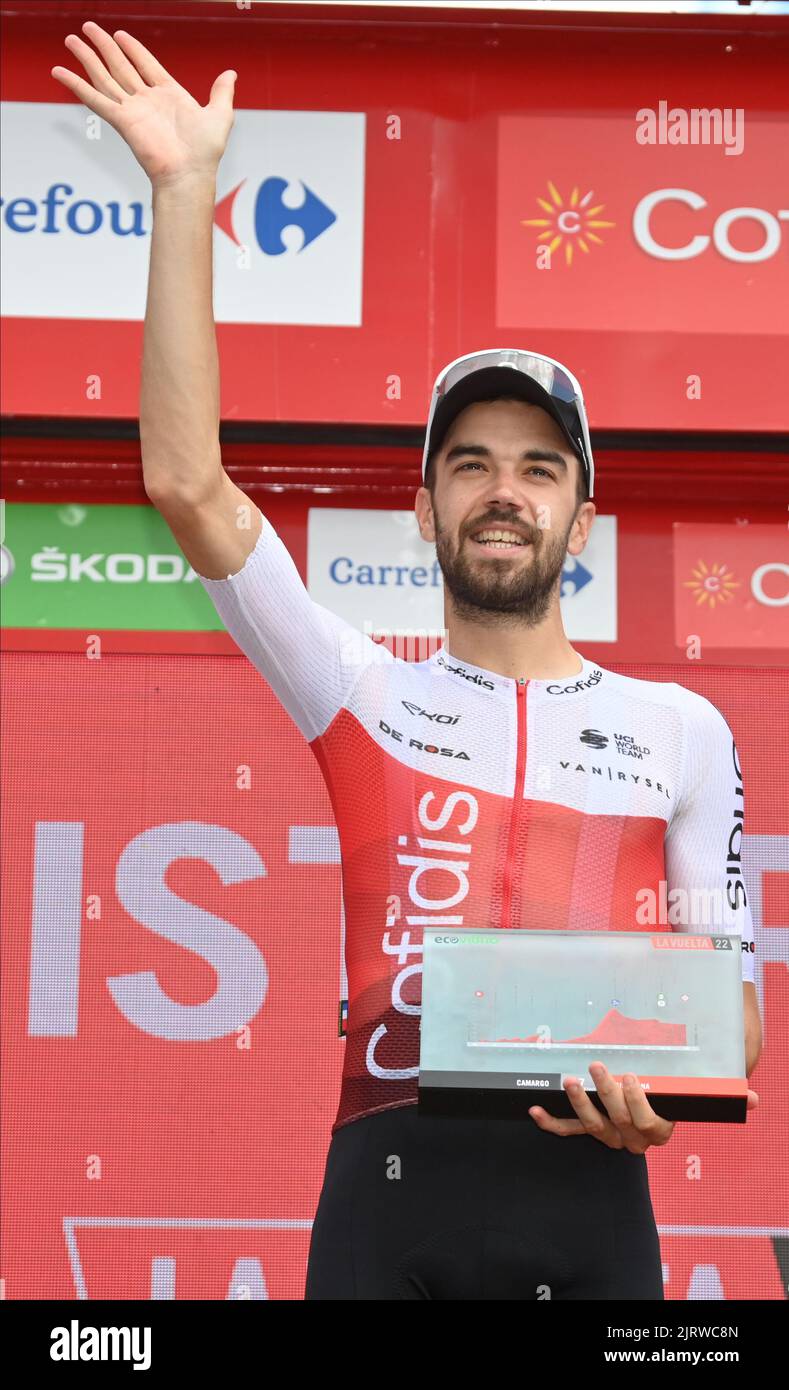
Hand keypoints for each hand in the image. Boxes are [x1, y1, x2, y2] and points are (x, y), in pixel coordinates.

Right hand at [52, 20, 235, 186]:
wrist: (190, 174)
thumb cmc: (205, 152)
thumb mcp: (220, 115)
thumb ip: (222, 92)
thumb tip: (230, 74)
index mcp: (169, 96)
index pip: (146, 64)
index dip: (133, 48)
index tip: (120, 35)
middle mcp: (147, 101)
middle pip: (120, 66)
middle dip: (104, 46)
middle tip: (88, 28)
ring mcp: (132, 110)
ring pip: (104, 77)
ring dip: (87, 58)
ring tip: (71, 40)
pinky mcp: (122, 120)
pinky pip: (95, 98)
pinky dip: (76, 85)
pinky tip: (60, 72)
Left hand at [528, 1061, 759, 1152]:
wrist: (652, 1115)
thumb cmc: (673, 1097)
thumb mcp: (694, 1095)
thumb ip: (719, 1095)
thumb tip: (754, 1099)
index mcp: (657, 1131)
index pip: (648, 1122)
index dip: (639, 1103)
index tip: (633, 1077)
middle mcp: (630, 1139)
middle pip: (618, 1121)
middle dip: (607, 1093)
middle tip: (599, 1066)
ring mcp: (606, 1135)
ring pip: (592, 1127)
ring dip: (580, 1103)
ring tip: (572, 1080)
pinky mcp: (586, 1130)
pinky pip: (567, 1131)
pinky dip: (550, 1122)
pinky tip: (534, 1108)